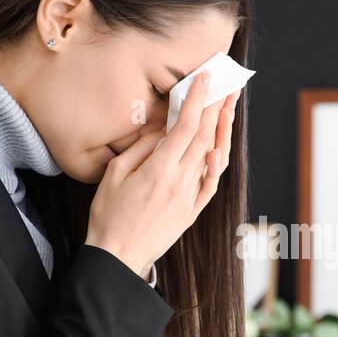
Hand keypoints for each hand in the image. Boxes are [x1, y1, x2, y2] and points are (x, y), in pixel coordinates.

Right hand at [85, 70, 236, 277]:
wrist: (118, 257)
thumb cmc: (109, 216)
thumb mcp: (115, 174)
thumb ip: (141, 148)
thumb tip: (160, 128)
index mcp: (160, 170)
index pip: (186, 127)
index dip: (198, 100)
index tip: (205, 79)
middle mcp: (180, 183)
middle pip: (204, 137)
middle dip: (215, 108)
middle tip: (224, 86)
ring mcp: (189, 198)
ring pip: (212, 158)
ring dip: (222, 131)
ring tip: (228, 108)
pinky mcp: (191, 212)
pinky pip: (211, 184)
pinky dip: (218, 165)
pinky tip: (220, 148)